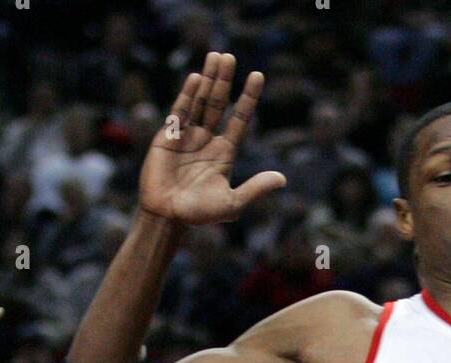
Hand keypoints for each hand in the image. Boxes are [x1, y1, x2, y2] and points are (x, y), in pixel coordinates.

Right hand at [139, 51, 285, 224]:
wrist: (168, 217)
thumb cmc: (200, 214)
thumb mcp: (233, 203)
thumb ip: (255, 188)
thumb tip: (282, 178)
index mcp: (224, 153)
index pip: (240, 119)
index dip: (248, 98)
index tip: (258, 75)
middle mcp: (207, 140)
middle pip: (218, 104)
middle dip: (224, 81)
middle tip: (230, 56)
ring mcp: (187, 136)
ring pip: (199, 101)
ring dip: (208, 79)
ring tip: (216, 56)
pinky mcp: (168, 136)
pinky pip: (179, 111)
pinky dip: (187, 95)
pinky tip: (196, 78)